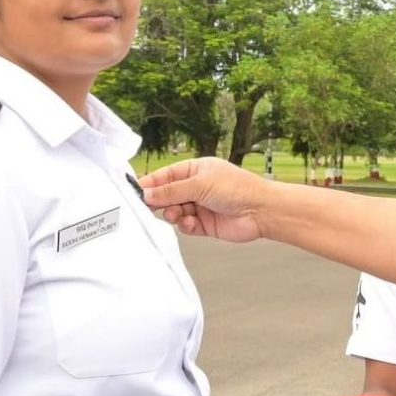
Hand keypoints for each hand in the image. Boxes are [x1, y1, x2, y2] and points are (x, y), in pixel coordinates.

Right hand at [139, 158, 268, 241]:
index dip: (150, 183)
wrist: (260, 211)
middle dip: (159, 201)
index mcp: (195, 170)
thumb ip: (171, 191)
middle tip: (148, 206)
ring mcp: (200, 206)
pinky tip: (190, 222)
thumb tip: (146, 194)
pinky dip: (185, 225)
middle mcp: (196, 187)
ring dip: (173, 214)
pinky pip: (186, 226)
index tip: (135, 191)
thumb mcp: (199, 184)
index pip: (166, 176)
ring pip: (174, 212)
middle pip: (167, 195)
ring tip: (176, 213)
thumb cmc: (236, 188)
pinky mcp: (205, 224)